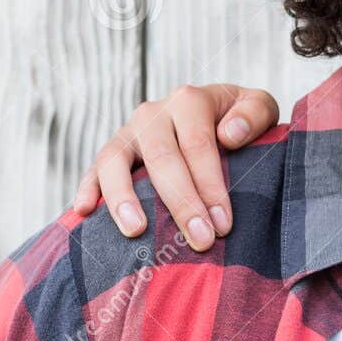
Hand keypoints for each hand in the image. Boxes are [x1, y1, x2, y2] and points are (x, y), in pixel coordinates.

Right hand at [73, 84, 280, 249]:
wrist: (215, 116)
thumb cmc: (239, 121)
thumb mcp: (258, 108)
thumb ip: (255, 114)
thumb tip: (230, 135)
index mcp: (190, 101)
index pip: (198, 145)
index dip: (210, 185)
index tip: (223, 223)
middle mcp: (155, 113)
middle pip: (162, 158)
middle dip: (181, 202)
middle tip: (199, 240)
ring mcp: (129, 133)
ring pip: (115, 161)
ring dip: (123, 197)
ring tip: (136, 230)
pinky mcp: (112, 153)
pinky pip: (93, 169)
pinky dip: (86, 188)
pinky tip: (83, 211)